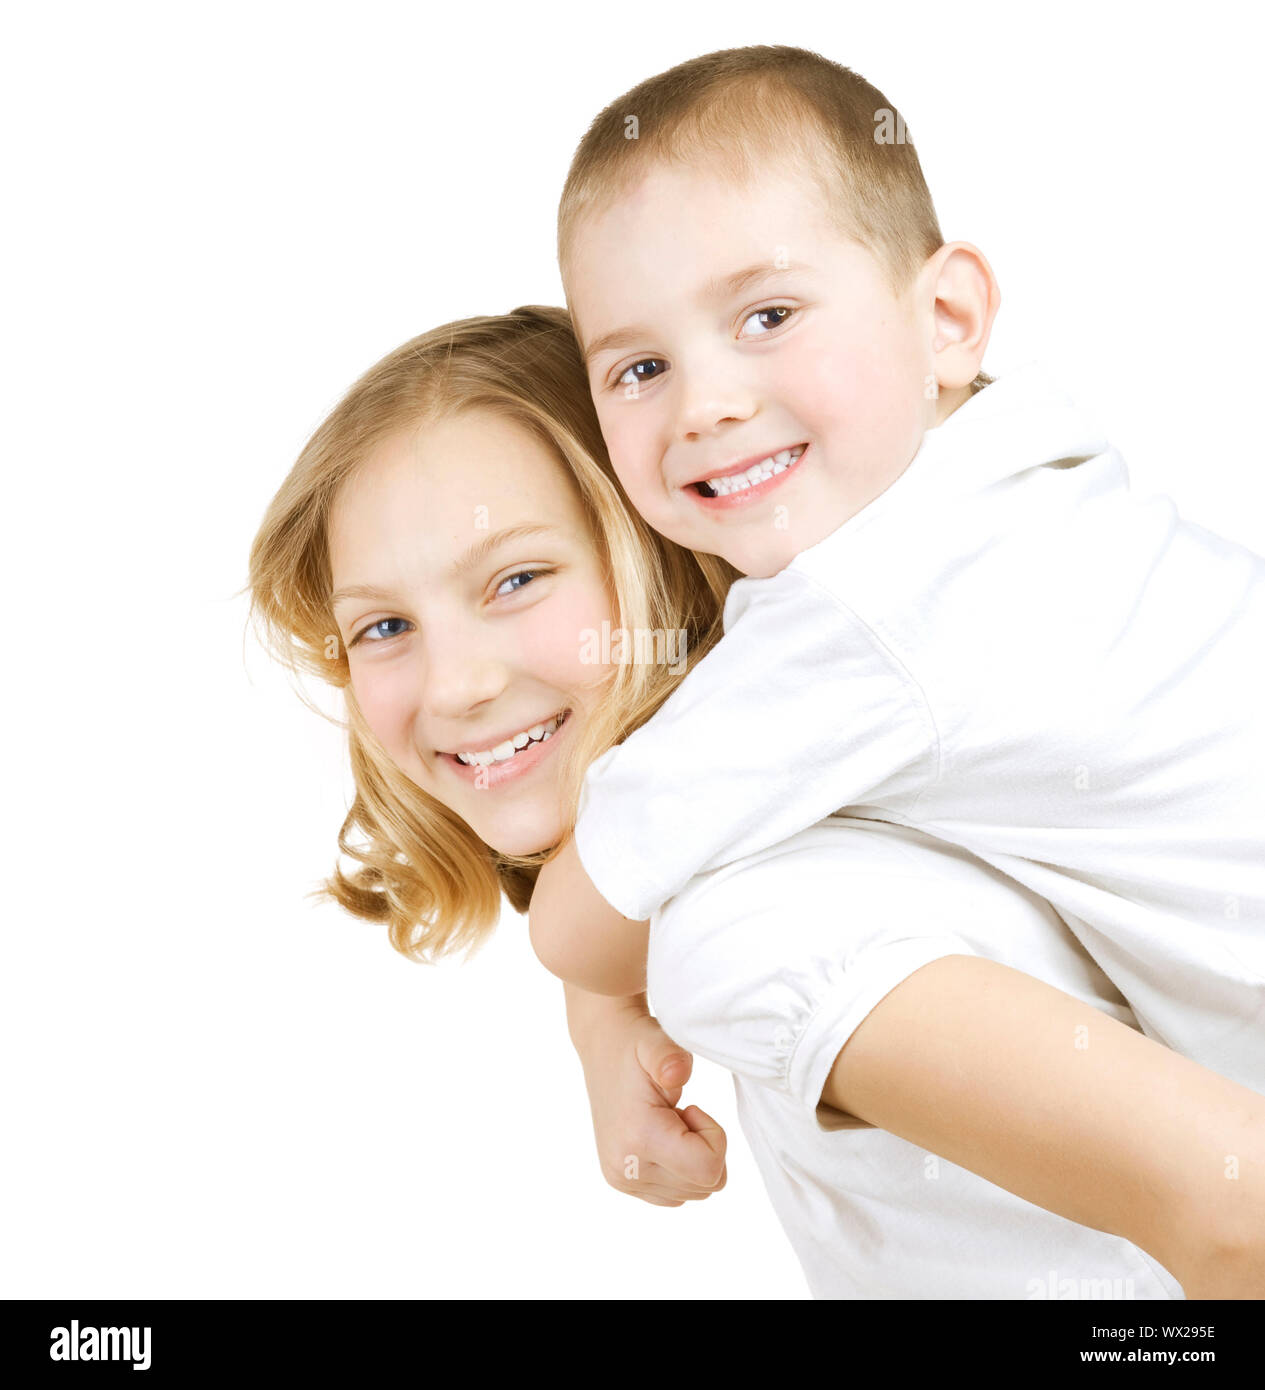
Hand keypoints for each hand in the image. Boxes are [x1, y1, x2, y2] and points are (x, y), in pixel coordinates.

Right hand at [579, 1010, 727, 1206]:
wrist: (603, 1048)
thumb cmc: (636, 1043)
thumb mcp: (656, 1042)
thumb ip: (670, 1058)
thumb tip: (678, 1073)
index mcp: (639, 1138)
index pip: (708, 1169)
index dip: (714, 1137)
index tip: (693, 1108)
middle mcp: (627, 1169)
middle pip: (706, 1185)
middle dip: (705, 1147)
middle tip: (680, 1113)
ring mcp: (623, 1180)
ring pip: (694, 1193)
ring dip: (693, 1158)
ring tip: (669, 1123)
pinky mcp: (623, 1183)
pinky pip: (676, 1196)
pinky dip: (680, 1169)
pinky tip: (662, 1138)